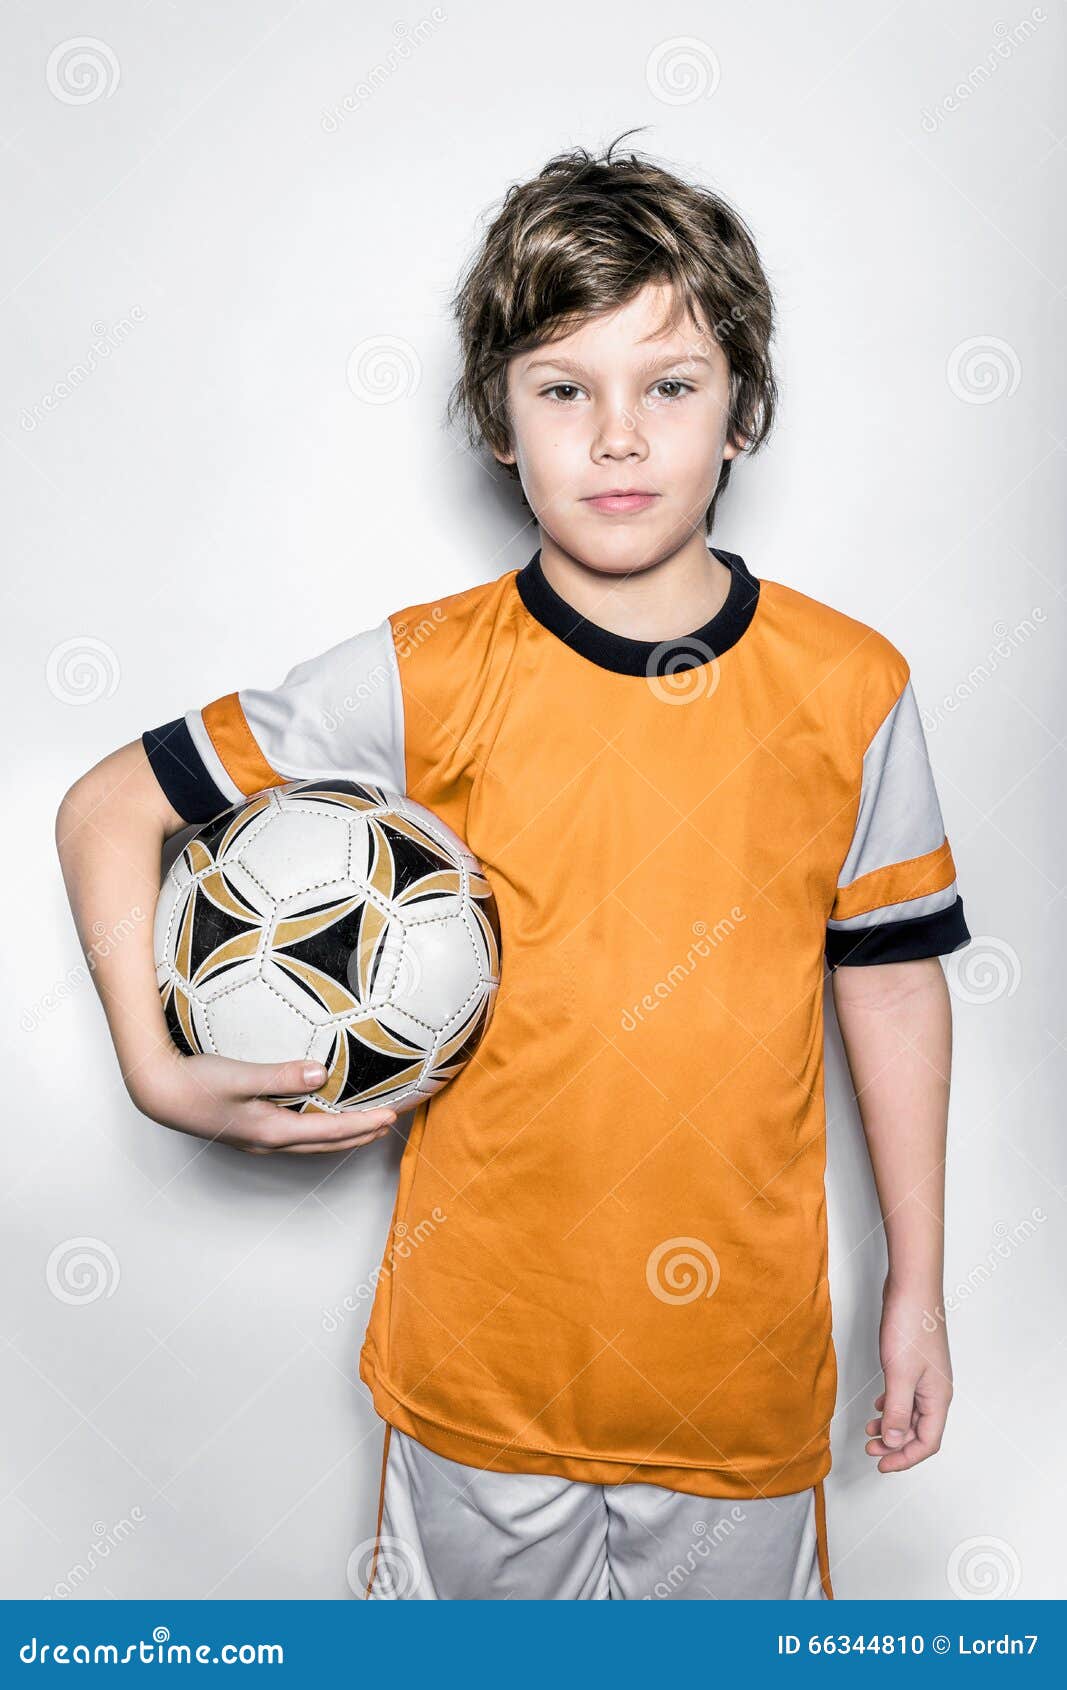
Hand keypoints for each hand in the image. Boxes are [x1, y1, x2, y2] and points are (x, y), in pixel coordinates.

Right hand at [129, 1047, 398, 1154]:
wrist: (158, 1093)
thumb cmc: (196, 1082)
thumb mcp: (241, 1076)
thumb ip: (282, 1075)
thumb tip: (322, 1073)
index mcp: (272, 1131)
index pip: (331, 1131)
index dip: (364, 1124)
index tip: (391, 1116)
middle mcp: (269, 1142)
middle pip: (326, 1144)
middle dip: (360, 1134)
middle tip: (389, 1124)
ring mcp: (258, 1140)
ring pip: (311, 1143)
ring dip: (341, 1136)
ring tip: (365, 1126)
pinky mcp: (248, 1131)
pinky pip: (296, 1135)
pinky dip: (319, 1131)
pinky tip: (319, 1119)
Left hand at [865, 1282, 952, 1472]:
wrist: (912, 1288)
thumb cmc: (911, 1326)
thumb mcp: (899, 1374)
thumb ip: (898, 1411)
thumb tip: (895, 1443)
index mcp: (938, 1398)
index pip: (927, 1442)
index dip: (905, 1458)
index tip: (882, 1465)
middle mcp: (936, 1391)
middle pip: (920, 1431)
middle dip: (896, 1445)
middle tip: (871, 1451)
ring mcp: (926, 1377)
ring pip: (912, 1414)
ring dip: (892, 1427)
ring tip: (870, 1432)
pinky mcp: (915, 1364)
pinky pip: (906, 1396)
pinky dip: (892, 1406)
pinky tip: (879, 1406)